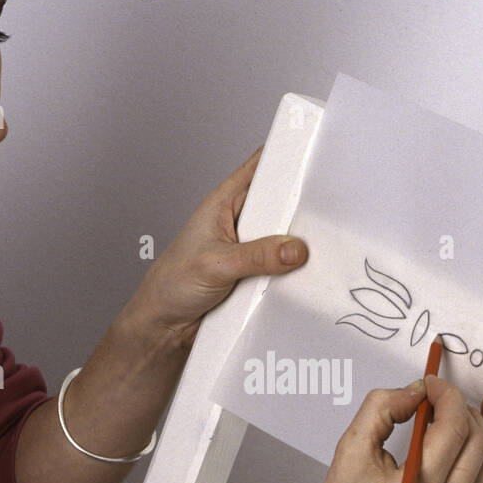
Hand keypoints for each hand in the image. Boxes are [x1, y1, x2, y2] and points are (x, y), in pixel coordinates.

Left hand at [123, 146, 308, 344]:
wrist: (164, 324)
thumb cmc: (171, 284)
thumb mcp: (216, 264)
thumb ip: (257, 256)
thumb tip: (293, 249)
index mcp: (223, 204)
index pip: (258, 168)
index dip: (284, 157)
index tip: (312, 158)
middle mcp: (237, 223)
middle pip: (279, 205)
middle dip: (299, 211)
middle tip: (319, 219)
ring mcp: (248, 249)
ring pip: (284, 240)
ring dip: (294, 250)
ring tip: (308, 255)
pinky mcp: (255, 274)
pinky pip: (282, 269)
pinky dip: (290, 274)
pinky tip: (298, 280)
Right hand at [293, 375, 482, 482]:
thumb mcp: (350, 449)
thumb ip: (382, 408)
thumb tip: (416, 391)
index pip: (452, 428)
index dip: (446, 394)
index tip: (430, 381)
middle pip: (478, 441)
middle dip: (463, 406)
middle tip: (438, 393)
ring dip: (481, 425)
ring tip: (470, 402)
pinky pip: (481, 479)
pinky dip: (481, 450)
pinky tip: (479, 429)